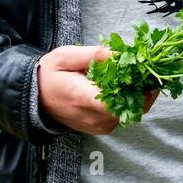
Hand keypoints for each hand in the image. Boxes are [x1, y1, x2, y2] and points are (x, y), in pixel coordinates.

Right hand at [37, 45, 156, 134]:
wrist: (35, 98)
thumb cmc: (50, 74)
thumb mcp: (66, 56)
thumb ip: (93, 55)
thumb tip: (118, 54)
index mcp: (83, 98)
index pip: (117, 102)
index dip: (137, 88)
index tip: (145, 72)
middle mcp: (92, 117)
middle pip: (129, 109)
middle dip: (142, 90)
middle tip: (146, 70)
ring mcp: (97, 126)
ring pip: (129, 114)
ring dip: (137, 96)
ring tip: (137, 76)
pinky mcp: (100, 128)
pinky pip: (122, 117)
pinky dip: (129, 103)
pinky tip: (127, 87)